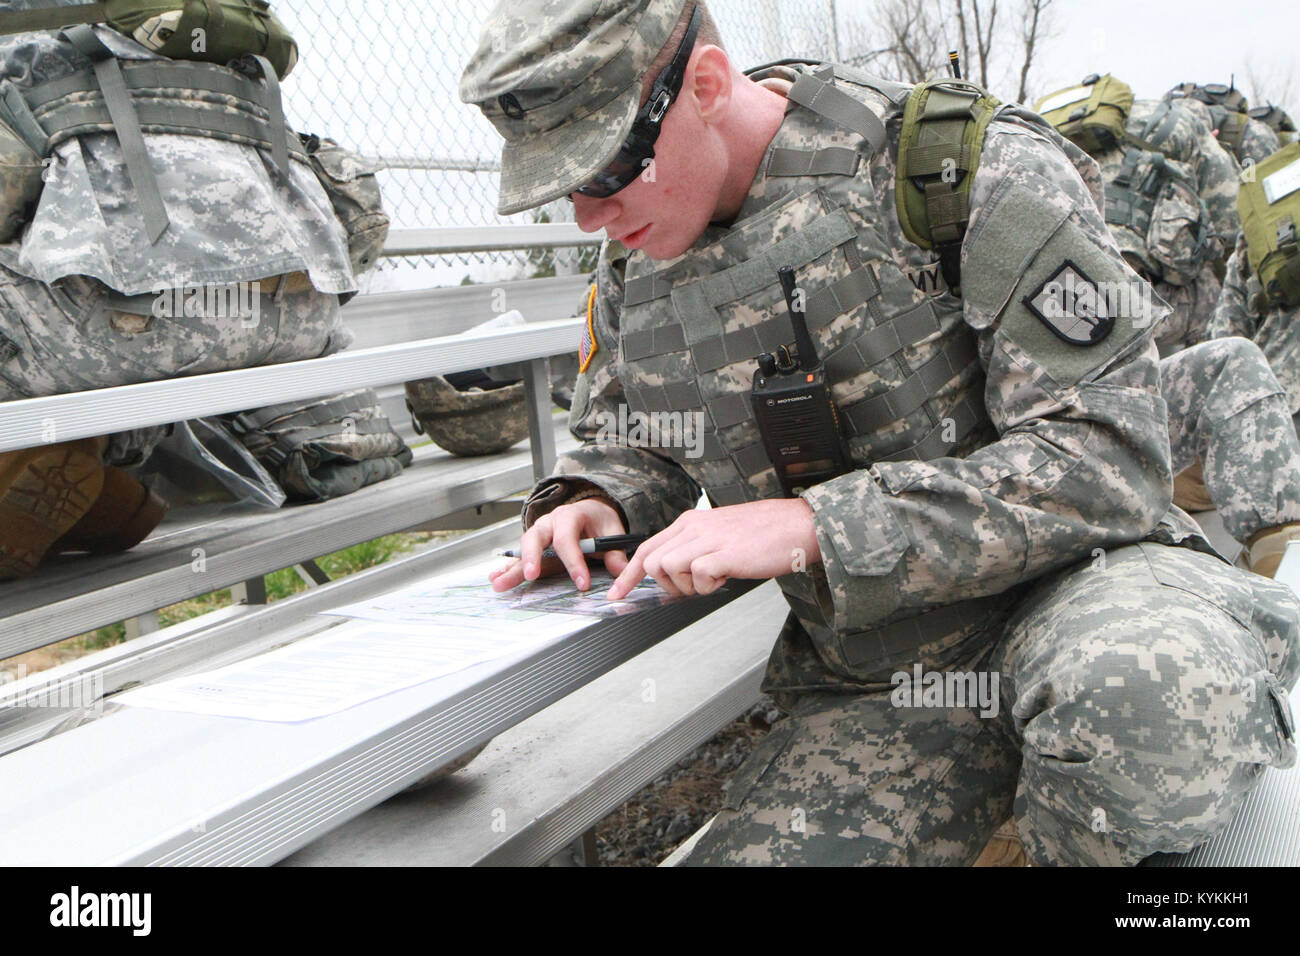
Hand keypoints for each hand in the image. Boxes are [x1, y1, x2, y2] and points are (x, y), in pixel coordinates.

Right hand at [489, 497, 627, 591]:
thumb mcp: (612, 532)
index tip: (582, 583)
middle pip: (536, 537)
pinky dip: (507, 568)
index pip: (568, 539)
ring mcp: (539, 534)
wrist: (590, 511)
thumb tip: (622, 572)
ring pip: (523, 548)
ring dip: (513, 566)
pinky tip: (496, 579)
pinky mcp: (534, 547)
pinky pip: (519, 557)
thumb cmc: (599, 521)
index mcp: (570, 515)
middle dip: (533, 557)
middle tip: (532, 575)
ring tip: (500, 582)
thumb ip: (615, 552)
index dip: (574, 562)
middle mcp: (550, 522)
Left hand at [606, 498, 821, 599]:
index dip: (628, 574)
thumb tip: (675, 573)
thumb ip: (695, 548)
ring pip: (669, 569)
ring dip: (688, 586)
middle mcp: (694, 527)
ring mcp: (708, 539)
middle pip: (652, 563)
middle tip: (692, 587)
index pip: (647, 548)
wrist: (796, 526)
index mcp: (690, 522)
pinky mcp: (723, 554)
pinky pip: (697, 577)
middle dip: (666, 585)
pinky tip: (725, 577)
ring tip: (713, 579)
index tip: (617, 593)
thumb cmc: (764, 533)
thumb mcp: (720, 533)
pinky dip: (707, 586)